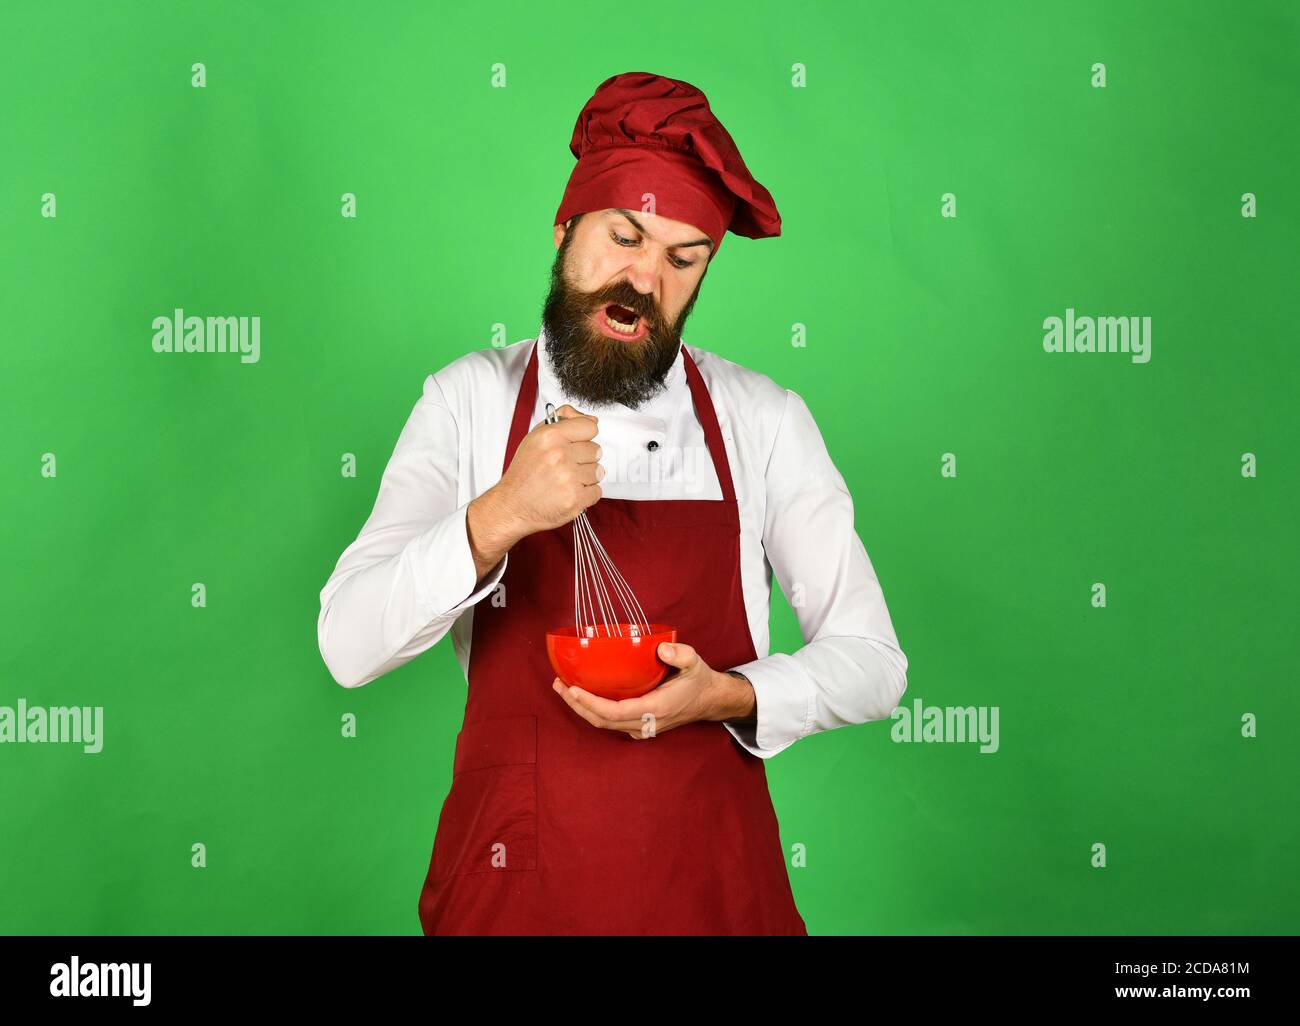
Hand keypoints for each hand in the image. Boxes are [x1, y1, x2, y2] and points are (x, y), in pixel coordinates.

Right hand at [466, 405, 602, 579]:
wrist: (512, 506)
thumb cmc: (524, 473)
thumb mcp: (536, 438)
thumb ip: (563, 420)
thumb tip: (591, 418)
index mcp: (550, 436)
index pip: (590, 426)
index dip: (585, 436)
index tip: (577, 443)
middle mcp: (560, 455)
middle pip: (596, 450)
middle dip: (584, 458)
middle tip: (566, 465)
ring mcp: (569, 478)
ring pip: (598, 471)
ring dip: (586, 477)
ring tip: (566, 480)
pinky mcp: (575, 499)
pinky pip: (597, 491)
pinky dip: (586, 494)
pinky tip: (568, 492)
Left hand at [551, 642, 754, 738]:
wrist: (709, 701)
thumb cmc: (699, 681)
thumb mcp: (695, 662)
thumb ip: (680, 654)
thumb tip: (661, 649)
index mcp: (656, 709)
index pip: (614, 712)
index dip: (590, 703)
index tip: (572, 689)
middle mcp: (646, 724)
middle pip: (602, 721)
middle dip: (576, 705)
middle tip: (558, 684)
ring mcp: (642, 728)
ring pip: (604, 725)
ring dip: (581, 709)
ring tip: (563, 689)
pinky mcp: (639, 726)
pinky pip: (611, 723)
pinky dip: (593, 711)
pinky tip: (582, 696)